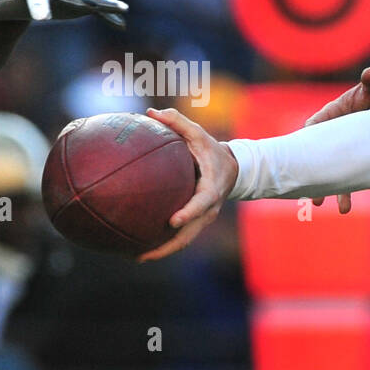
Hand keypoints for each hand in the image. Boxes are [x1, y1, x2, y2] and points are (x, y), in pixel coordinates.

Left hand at [138, 107, 239, 262]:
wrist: (231, 168)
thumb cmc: (210, 149)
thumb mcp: (198, 133)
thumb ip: (177, 122)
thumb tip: (151, 113)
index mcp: (210, 189)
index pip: (201, 204)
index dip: (188, 213)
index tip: (172, 221)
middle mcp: (207, 209)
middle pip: (189, 234)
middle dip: (167, 247)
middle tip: (142, 254)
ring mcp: (202, 219)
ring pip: (183, 241)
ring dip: (162, 251)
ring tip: (137, 257)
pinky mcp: (196, 222)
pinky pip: (180, 237)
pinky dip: (163, 244)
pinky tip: (141, 245)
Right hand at [305, 66, 369, 213]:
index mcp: (330, 116)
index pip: (313, 129)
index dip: (306, 142)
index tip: (302, 157)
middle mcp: (333, 136)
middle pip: (317, 157)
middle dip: (314, 175)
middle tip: (313, 194)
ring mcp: (343, 151)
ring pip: (331, 173)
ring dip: (330, 190)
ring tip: (326, 206)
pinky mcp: (355, 161)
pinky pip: (346, 179)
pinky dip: (344, 193)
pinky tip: (345, 209)